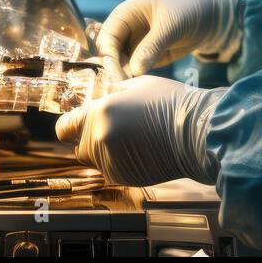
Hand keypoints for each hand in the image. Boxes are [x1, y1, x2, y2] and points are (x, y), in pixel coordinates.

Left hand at [55, 75, 225, 185]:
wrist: (197, 131)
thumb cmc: (172, 104)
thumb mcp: (137, 84)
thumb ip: (111, 93)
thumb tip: (99, 97)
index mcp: (99, 113)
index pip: (64, 128)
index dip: (70, 126)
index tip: (77, 125)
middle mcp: (100, 140)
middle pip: (78, 147)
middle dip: (89, 139)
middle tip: (113, 129)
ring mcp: (112, 162)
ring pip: (95, 161)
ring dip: (105, 152)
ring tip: (132, 138)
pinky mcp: (125, 177)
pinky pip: (112, 170)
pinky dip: (120, 162)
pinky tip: (140, 149)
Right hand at [97, 0, 240, 79]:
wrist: (214, 12)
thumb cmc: (190, 8)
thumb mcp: (171, 25)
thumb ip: (151, 46)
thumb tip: (133, 71)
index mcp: (126, 14)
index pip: (107, 38)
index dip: (109, 57)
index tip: (118, 76)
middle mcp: (128, 30)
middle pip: (110, 53)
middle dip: (113, 70)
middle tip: (123, 89)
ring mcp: (137, 43)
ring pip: (121, 64)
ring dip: (124, 76)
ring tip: (131, 91)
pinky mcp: (149, 56)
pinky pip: (136, 69)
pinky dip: (136, 79)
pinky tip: (140, 89)